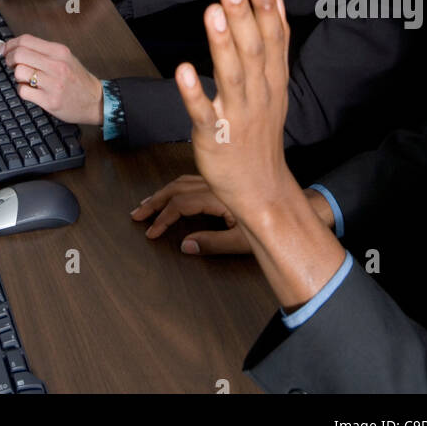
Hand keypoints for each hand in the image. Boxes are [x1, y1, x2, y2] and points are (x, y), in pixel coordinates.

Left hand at [0, 34, 103, 124]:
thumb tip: (15, 46)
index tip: (5, 49)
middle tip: (11, 64)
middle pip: (19, 54)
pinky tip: (30, 90)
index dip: (11, 44)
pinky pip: (23, 91)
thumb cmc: (78, 79)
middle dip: (9, 58)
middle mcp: (56, 65)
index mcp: (59, 51)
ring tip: (25, 79)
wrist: (95, 100)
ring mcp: (53, 84)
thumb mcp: (65, 57)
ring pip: (19, 72)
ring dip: (17, 76)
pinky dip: (22, 90)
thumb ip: (43, 51)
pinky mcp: (49, 101)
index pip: (26, 40)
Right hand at [132, 174, 334, 256]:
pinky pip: (191, 179)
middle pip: (176, 188)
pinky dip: (175, 187)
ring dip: (162, 192)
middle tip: (136, 214)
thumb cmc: (270, 227)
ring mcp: (217, 181)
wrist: (290, 207)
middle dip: (154, 201)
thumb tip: (184, 246)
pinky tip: (170, 193)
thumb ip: (212, 243)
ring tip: (146, 204)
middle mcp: (215, 184)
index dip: (163, 218)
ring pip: (182, 181)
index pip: (181, 204)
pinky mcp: (220, 181)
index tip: (150, 232)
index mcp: (217, 196)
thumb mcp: (242, 241)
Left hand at [175, 0, 294, 229]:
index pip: (274, 41)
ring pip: (231, 77)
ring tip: (213, 13)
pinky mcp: (213, 137)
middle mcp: (258, 95)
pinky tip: (184, 70)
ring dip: (221, 45)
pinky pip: (203, 113)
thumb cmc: (262, 132)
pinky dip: (194, 93)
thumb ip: (275, 42)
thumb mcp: (276, 85)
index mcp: (273, 82)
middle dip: (244, 17)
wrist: (261, 190)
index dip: (267, 10)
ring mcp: (236, 116)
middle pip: (253, 52)